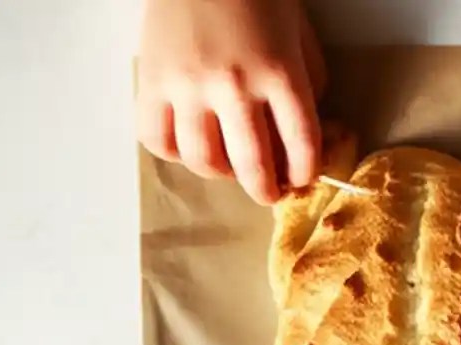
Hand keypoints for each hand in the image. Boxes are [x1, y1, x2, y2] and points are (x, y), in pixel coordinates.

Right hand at [137, 0, 325, 202]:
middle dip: (266, 190)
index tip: (302, 178)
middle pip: (252, 163)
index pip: (301, 142)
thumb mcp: (299, 34)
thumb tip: (304, 134)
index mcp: (279, 70)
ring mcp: (188, 85)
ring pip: (203, 160)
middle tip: (269, 193)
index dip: (305, 171)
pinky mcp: (152, 82)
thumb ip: (308, 83)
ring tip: (228, 167)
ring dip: (221, 174)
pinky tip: (191, 144)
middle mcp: (234, 84)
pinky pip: (159, 140)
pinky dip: (175, 154)